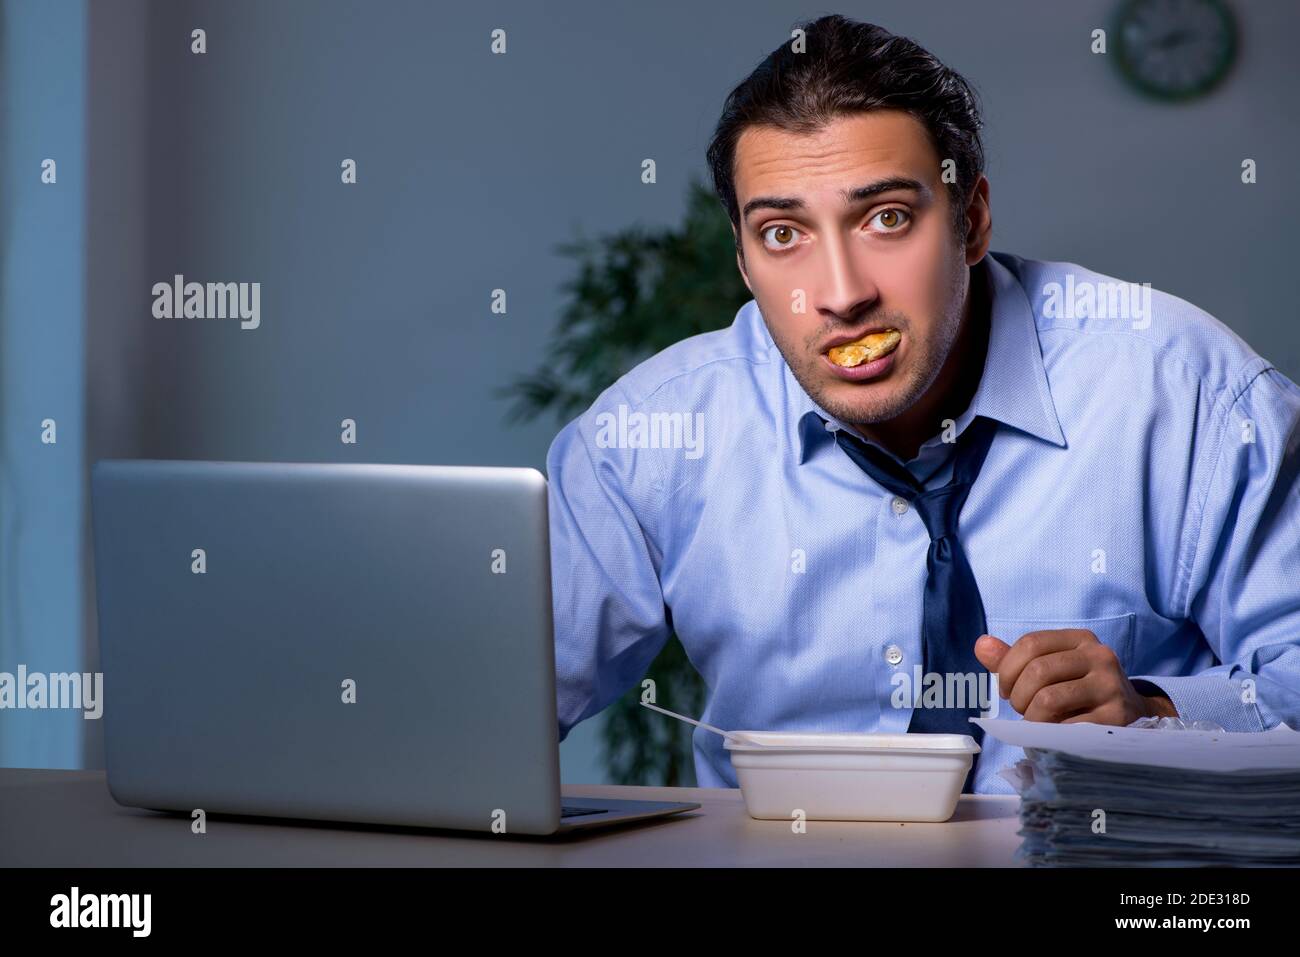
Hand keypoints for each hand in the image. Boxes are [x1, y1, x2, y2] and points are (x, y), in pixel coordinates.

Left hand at [973, 629, 1177, 723]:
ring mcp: (1111, 687)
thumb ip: (1014, 659)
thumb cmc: (1080, 692)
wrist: (1133, 718)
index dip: (1008, 668)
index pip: (1031, 643)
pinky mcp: (1116, 718)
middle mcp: (1100, 657)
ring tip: (1038, 723)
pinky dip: (1051, 734)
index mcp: (1080, 640)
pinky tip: (1056, 734)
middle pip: (1038, 671)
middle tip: (1023, 710)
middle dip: (1019, 696)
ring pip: (1048, 699)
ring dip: (1032, 718)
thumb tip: (981, 645)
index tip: (1006, 690)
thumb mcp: (1051, 669)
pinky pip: (1066, 727)